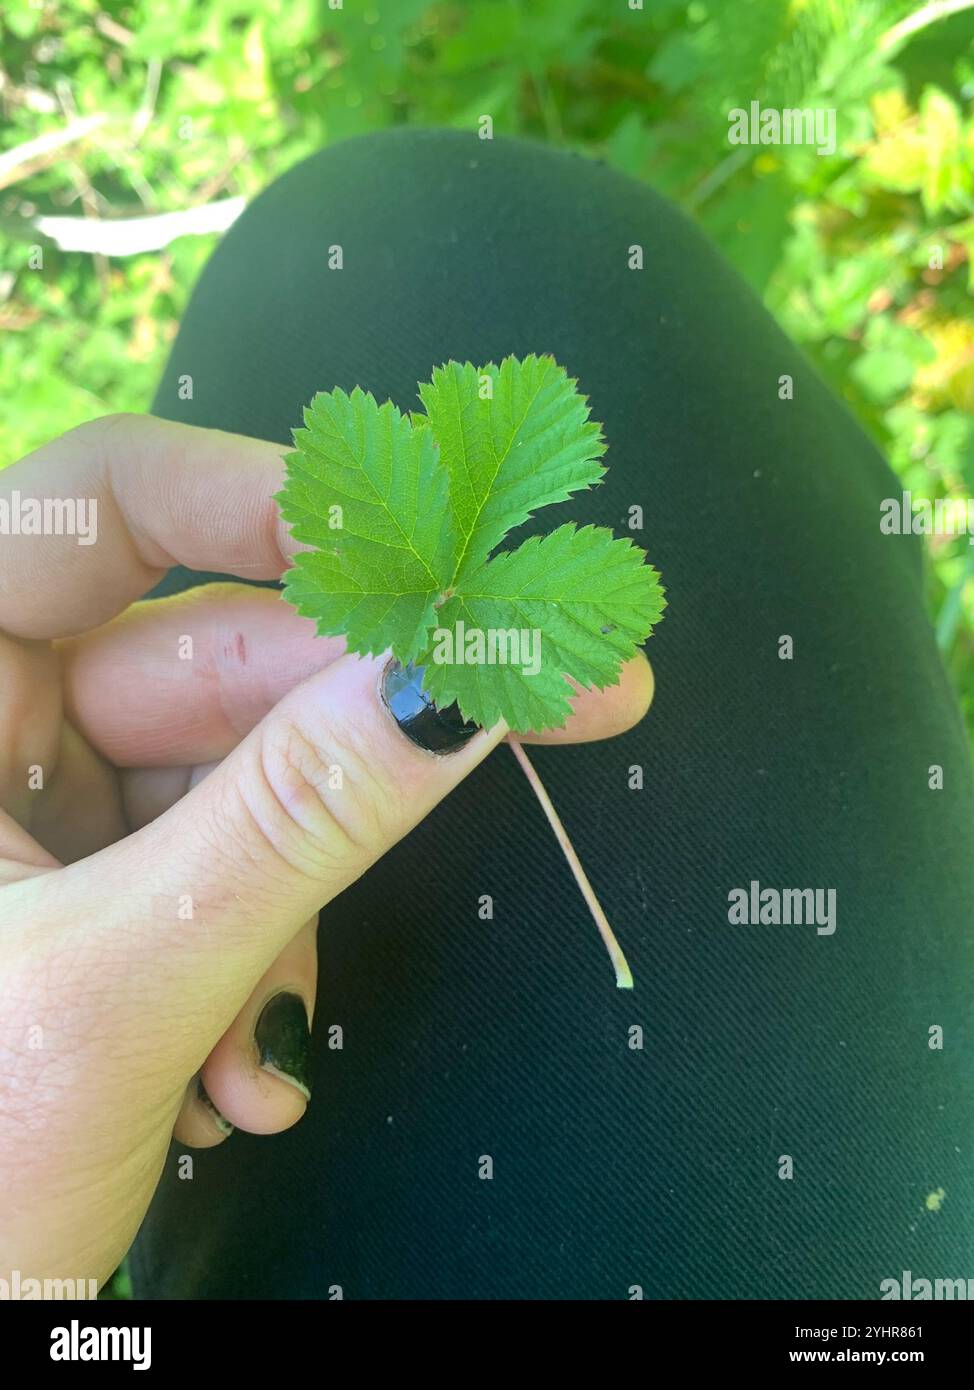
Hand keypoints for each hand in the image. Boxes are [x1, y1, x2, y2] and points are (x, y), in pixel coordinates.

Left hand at [0, 413, 654, 1286]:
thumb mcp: (116, 985)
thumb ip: (296, 824)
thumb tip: (454, 686)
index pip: (95, 510)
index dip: (259, 498)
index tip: (413, 544)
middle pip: (205, 657)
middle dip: (359, 719)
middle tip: (543, 697)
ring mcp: (42, 821)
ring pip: (234, 783)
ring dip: (290, 904)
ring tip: (270, 1028)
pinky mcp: (100, 897)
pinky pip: (224, 871)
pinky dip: (258, 962)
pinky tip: (234, 1072)